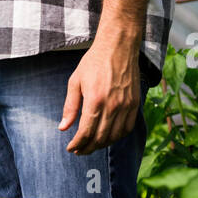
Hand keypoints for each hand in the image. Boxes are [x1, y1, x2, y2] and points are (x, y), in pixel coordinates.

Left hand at [59, 38, 140, 154]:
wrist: (118, 46)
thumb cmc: (94, 62)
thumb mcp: (75, 81)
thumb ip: (70, 106)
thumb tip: (63, 128)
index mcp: (95, 100)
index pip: (86, 132)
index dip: (77, 144)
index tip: (71, 148)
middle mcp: (112, 106)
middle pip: (100, 138)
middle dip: (88, 148)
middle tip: (79, 150)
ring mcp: (126, 106)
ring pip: (114, 136)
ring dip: (102, 145)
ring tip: (92, 145)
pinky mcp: (135, 103)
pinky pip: (127, 128)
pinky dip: (117, 137)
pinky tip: (109, 137)